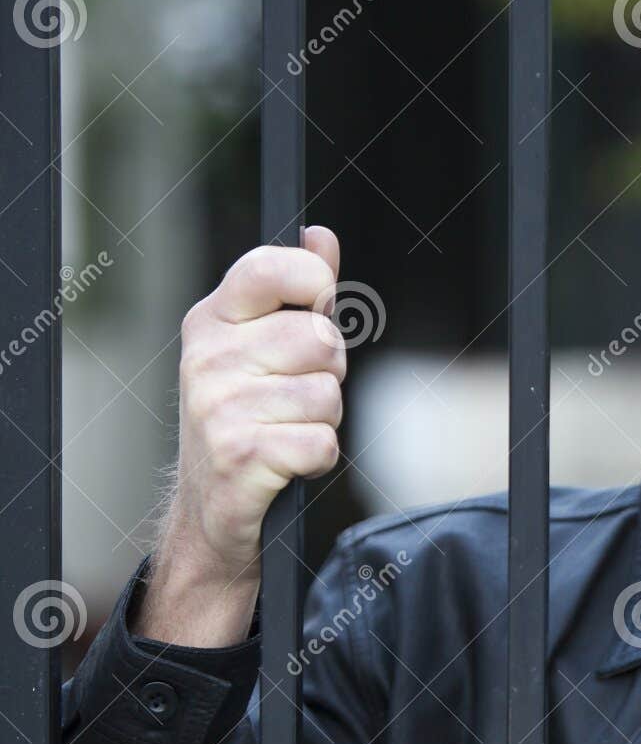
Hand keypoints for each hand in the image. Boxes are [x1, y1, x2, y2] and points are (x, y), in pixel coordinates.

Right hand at [137, 227, 345, 644]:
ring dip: (324, 419)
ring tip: (288, 429)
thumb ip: (298, 293)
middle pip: (320, 338)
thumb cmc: (248, 418)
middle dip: (330, 371)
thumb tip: (320, 237)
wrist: (211, 507)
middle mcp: (207, 358)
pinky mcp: (239, 455)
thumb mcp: (264, 348)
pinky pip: (323, 442)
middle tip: (299, 394)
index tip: (316, 309)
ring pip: (328, 394)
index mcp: (212, 320)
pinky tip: (288, 462)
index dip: (313, 284)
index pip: (272, 268)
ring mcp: (218, 407)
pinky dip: (319, 458)